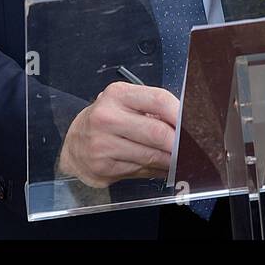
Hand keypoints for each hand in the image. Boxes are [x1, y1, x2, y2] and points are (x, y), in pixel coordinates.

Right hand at [58, 82, 179, 187]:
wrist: (74, 143)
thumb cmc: (106, 119)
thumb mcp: (125, 102)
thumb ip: (153, 109)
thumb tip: (184, 125)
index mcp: (118, 94)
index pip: (158, 100)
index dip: (180, 114)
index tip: (191, 124)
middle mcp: (107, 117)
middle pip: (157, 132)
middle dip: (178, 143)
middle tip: (189, 147)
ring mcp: (103, 144)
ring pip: (150, 155)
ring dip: (170, 160)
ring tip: (178, 158)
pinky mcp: (103, 166)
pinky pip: (140, 170)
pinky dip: (156, 170)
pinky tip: (159, 166)